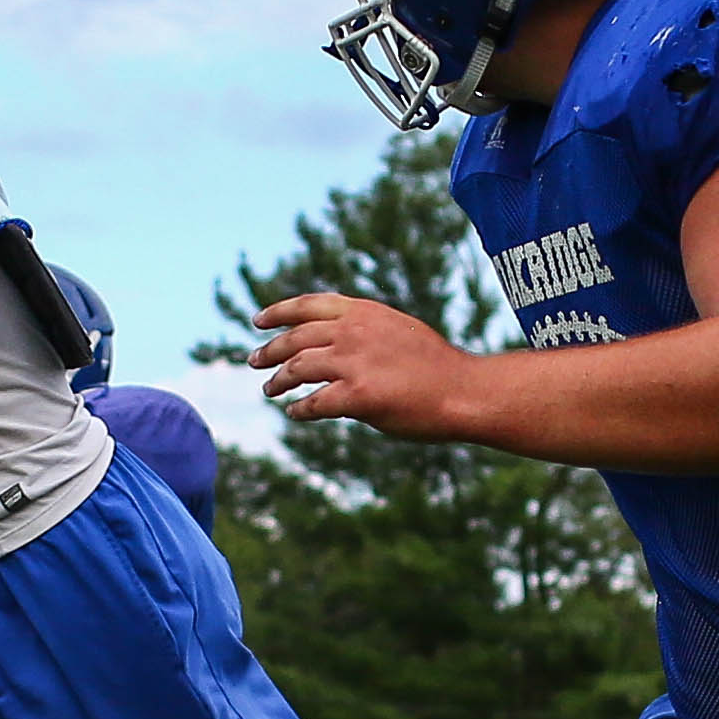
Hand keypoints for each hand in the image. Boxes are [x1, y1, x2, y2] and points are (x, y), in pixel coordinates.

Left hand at [250, 289, 475, 436]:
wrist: (464, 391)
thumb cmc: (437, 368)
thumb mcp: (399, 331)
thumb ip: (366, 332)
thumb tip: (337, 343)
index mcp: (364, 312)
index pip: (309, 305)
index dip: (280, 312)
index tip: (259, 320)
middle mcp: (353, 332)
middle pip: (295, 338)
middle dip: (270, 350)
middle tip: (254, 361)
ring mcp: (353, 362)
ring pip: (297, 369)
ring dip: (278, 382)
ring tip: (270, 391)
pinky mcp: (356, 396)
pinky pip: (314, 403)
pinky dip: (300, 409)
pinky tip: (295, 413)